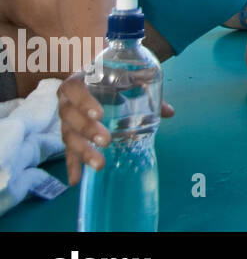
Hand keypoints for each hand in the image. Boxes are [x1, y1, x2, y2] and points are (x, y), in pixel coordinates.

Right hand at [58, 72, 174, 186]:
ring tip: (99, 164)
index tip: (99, 114)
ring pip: (69, 137)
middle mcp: (67, 103)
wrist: (99, 80)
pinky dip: (73, 166)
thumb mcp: (127, 78)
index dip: (83, 102)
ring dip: (83, 152)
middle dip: (87, 130)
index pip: (74, 90)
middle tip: (106, 141)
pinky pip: (68, 152)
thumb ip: (145, 90)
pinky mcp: (70, 137)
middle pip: (70, 117)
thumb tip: (169, 112)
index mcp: (78, 83)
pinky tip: (77, 180)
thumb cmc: (112, 79)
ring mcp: (66, 122)